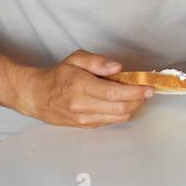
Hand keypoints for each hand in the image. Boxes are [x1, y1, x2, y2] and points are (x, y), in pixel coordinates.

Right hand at [19, 49, 153, 126]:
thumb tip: (118, 67)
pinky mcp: (86, 126)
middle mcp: (83, 106)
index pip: (115, 93)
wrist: (37, 97)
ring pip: (118, 117)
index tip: (148, 88)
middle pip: (120, 108)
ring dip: (133, 108)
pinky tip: (123, 103)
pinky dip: (122, 113)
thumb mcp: (76, 59)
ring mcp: (84, 119)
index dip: (135, 92)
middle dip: (139, 100)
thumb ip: (98, 61)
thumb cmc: (58, 76)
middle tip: (147, 91)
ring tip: (137, 96)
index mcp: (81, 86)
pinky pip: (111, 121)